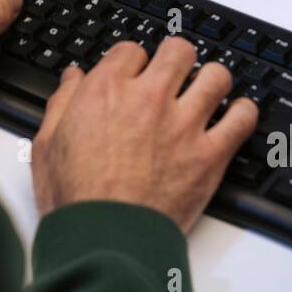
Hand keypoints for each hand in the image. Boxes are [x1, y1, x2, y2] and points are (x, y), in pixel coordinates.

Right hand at [31, 39, 258, 234]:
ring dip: (211, 80)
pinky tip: (235, 116)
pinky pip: (242, 119)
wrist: (104, 241)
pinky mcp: (210, 155)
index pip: (131, 49)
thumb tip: (74, 78)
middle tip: (175, 73)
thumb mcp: (48, 143)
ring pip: (216, 76)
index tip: (135, 73)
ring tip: (207, 92)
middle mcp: (149, 99)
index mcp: (107, 91)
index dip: (133, 61)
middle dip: (176, 58)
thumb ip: (63, 102)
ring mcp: (184, 125)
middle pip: (179, 51)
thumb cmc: (75, 199)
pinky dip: (243, 113)